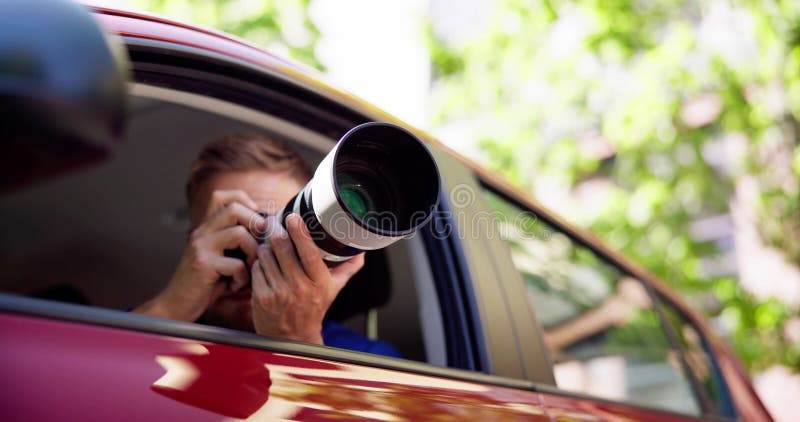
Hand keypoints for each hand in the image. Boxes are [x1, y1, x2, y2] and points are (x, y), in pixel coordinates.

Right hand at [133, 190, 264, 321]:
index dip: (245, 202)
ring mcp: (200, 247)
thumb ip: (237, 242)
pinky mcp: (203, 264)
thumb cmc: (206, 283)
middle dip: (255, 226)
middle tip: (258, 247)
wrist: (177, 305)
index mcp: (206, 228)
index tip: (256, 223)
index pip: (222, 197)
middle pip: (234, 209)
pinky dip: (243, 277)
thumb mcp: (222, 257)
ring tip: (248, 269)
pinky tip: (235, 286)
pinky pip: (237, 264)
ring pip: (239, 234)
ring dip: (252, 253)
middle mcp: (201, 232)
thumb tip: (268, 228)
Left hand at [250, 213, 363, 343]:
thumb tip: (362, 251)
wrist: (293, 337)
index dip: (299, 231)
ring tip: (270, 244)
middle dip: (275, 229)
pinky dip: (258, 261)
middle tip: (273, 220)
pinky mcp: (262, 297)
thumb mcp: (334, 289)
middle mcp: (300, 287)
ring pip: (266, 255)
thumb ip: (348, 268)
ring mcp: (279, 293)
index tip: (293, 217)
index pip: (309, 251)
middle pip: (282, 247)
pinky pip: (257, 268)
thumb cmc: (314, 309)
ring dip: (266, 245)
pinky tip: (264, 263)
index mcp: (320, 282)